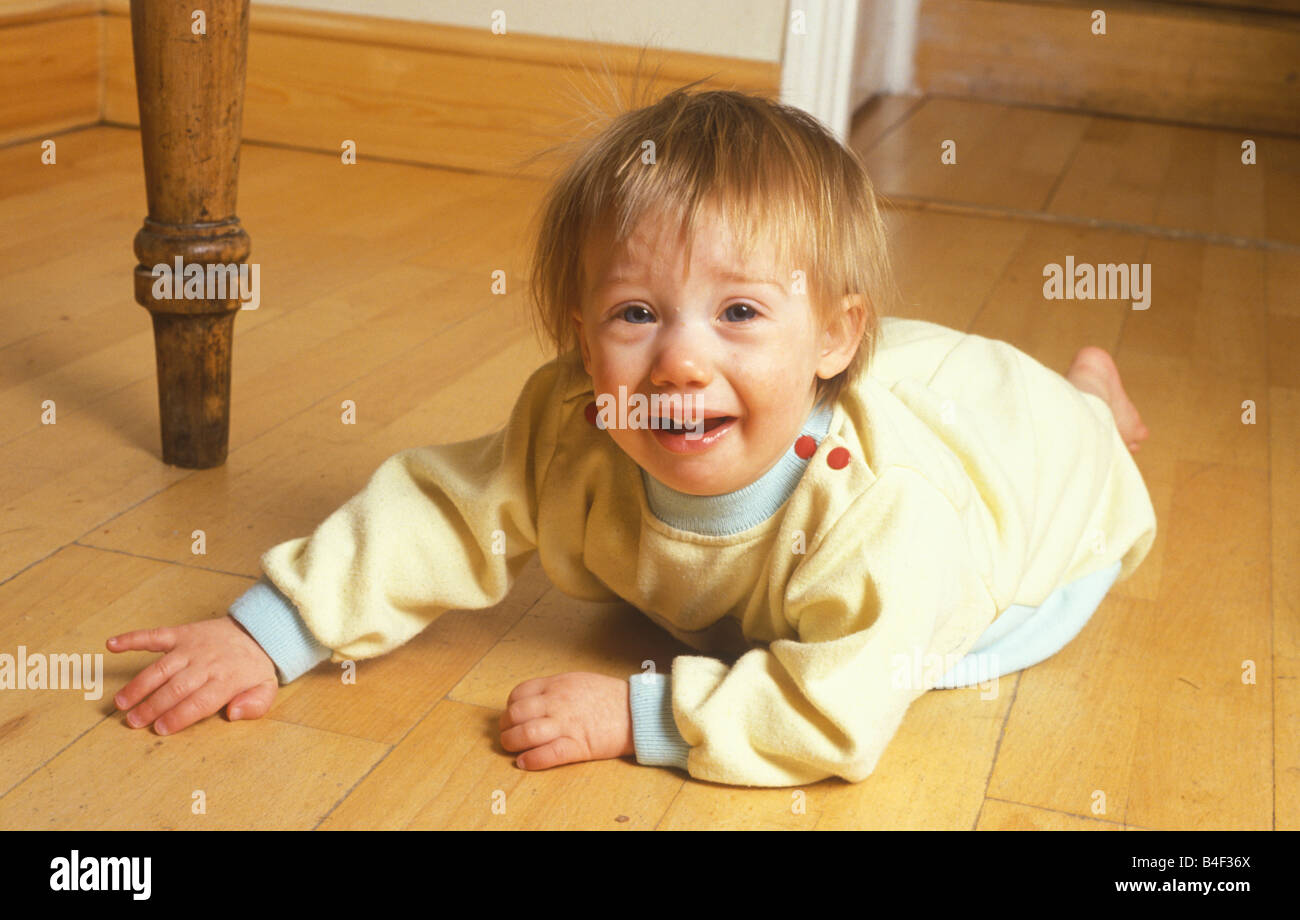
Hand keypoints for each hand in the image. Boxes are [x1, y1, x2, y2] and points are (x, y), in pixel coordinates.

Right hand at [106, 615, 278, 734]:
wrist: (258, 631)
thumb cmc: (254, 668)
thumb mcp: (267, 689)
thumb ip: (255, 705)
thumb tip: (233, 713)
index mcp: (227, 679)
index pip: (200, 701)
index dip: (179, 716)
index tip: (160, 729)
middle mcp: (207, 662)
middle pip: (176, 687)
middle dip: (153, 706)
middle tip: (133, 722)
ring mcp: (192, 646)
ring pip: (162, 667)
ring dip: (140, 684)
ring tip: (122, 702)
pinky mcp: (182, 633)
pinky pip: (155, 635)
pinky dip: (133, 639)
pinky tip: (112, 645)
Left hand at [499, 672, 634, 769]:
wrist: (639, 712)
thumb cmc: (611, 697)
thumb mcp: (579, 681)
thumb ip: (556, 688)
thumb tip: (535, 700)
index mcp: (557, 684)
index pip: (519, 694)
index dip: (510, 707)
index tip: (512, 716)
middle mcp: (557, 702)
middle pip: (516, 714)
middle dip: (506, 727)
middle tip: (507, 735)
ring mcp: (566, 724)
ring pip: (526, 734)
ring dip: (512, 743)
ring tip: (513, 749)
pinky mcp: (577, 746)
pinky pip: (547, 754)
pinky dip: (531, 760)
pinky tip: (524, 763)